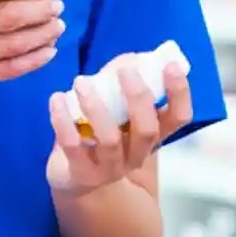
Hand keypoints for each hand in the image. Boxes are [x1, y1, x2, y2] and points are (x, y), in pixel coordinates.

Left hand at [46, 55, 192, 196]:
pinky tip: (56, 99)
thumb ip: (121, 81)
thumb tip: (131, 58)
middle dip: (138, 97)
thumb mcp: (116, 108)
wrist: (75, 178)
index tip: (170, 65)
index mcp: (153, 134)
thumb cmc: (100, 132)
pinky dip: (63, 121)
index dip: (179, 92)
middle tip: (124, 71)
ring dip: (96, 107)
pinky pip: (73, 147)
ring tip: (81, 81)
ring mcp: (110, 168)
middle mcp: (137, 154)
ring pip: (110, 140)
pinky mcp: (81, 173)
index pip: (179, 117)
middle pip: (147, 130)